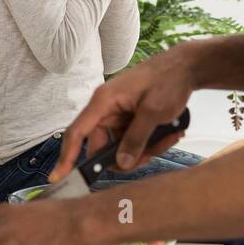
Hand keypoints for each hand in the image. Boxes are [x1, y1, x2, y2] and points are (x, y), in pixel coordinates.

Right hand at [56, 45, 195, 179]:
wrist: (185, 67)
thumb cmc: (168, 80)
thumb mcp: (154, 111)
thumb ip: (136, 138)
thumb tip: (121, 164)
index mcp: (103, 101)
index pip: (77, 133)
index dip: (66, 156)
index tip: (58, 177)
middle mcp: (106, 110)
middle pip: (102, 147)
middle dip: (126, 158)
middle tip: (150, 155)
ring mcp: (118, 116)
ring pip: (120, 148)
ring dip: (144, 150)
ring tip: (168, 137)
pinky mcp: (129, 120)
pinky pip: (132, 142)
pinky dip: (150, 143)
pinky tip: (169, 133)